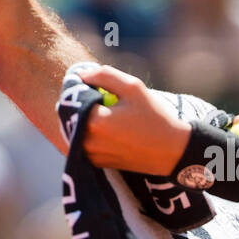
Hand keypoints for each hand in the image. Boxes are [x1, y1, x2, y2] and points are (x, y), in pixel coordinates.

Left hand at [70, 63, 189, 174]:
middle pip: (68, 115)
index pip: (72, 98)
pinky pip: (79, 142)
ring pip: (71, 129)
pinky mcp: (95, 164)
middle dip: (77, 103)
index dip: (79, 88)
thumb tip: (80, 75)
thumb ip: (104, 76)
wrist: (171, 151)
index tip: (92, 84)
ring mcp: (90, 155)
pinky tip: (103, 127)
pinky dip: (84, 132)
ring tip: (101, 112)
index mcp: (95, 122)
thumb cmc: (154, 117)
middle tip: (98, 98)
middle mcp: (88, 142)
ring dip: (79, 118)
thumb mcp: (133, 88)